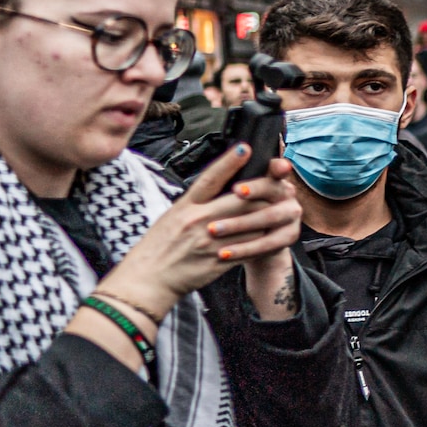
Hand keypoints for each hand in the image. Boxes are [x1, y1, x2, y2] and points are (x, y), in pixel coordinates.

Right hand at [98, 142, 303, 321]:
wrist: (147, 279)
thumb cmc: (159, 245)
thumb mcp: (172, 215)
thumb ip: (196, 202)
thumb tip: (220, 185)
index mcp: (184, 206)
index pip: (209, 179)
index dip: (229, 162)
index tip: (245, 148)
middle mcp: (197, 221)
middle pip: (240, 200)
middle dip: (263, 192)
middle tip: (278, 183)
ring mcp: (210, 242)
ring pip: (251, 223)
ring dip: (267, 215)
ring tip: (278, 208)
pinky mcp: (219, 260)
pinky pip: (249, 247)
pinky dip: (262, 239)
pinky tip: (270, 233)